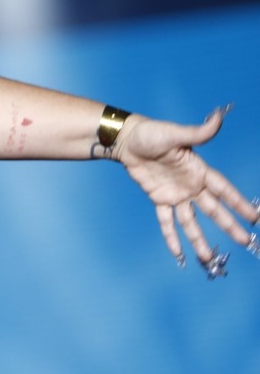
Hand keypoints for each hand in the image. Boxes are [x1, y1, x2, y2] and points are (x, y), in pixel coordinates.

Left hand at [116, 108, 259, 274]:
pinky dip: (171, 235)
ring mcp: (175, 193)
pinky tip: (177, 252)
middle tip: (245, 241)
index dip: (239, 203)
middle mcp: (191, 185)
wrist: (126, 141)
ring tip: (208, 257)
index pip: (224, 190)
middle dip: (229, 225)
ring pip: (191, 221)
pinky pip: (166, 220)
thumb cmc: (151, 133)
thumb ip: (198, 132)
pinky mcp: (159, 198)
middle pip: (213, 209)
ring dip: (199, 238)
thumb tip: (218, 117)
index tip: (255, 218)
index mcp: (200, 170)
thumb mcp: (175, 134)